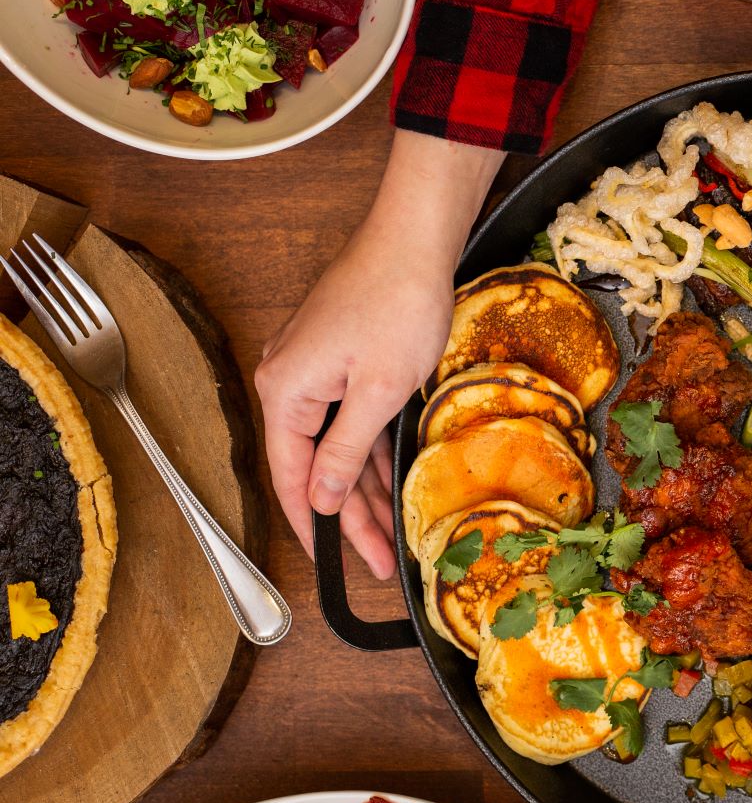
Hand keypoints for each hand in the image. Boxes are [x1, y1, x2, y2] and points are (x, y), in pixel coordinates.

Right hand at [256, 132, 504, 577]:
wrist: (415, 238)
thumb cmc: (397, 301)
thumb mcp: (378, 392)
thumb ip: (345, 451)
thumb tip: (322, 498)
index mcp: (286, 391)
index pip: (292, 478)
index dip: (313, 527)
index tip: (334, 564)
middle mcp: (290, 380)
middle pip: (315, 466)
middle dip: (348, 516)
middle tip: (379, 558)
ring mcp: (316, 367)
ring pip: (336, 445)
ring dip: (362, 488)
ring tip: (389, 534)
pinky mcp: (341, 357)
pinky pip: (349, 418)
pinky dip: (367, 451)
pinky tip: (387, 483)